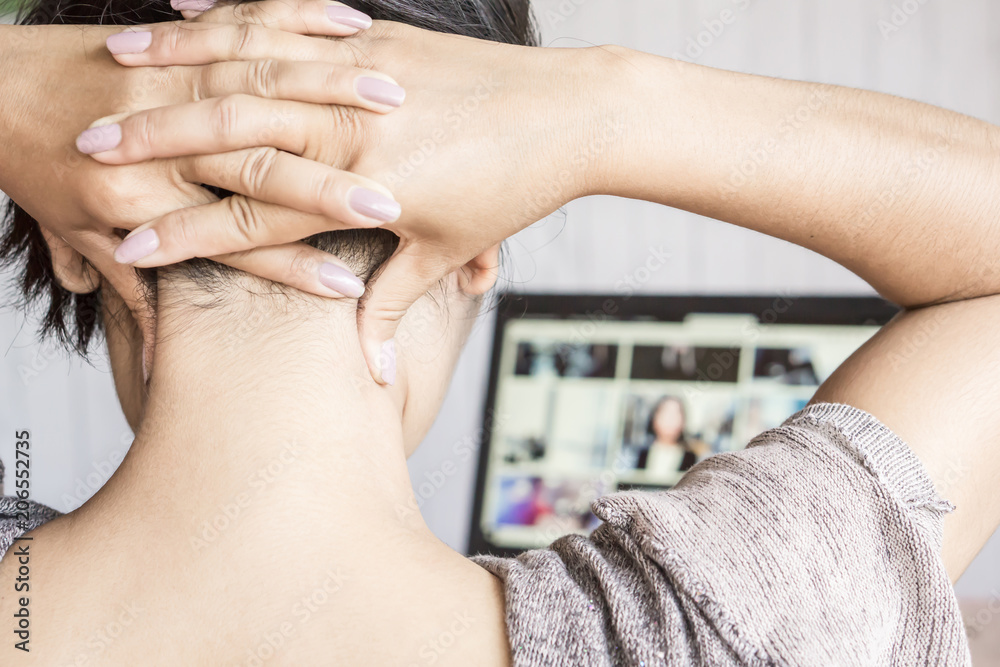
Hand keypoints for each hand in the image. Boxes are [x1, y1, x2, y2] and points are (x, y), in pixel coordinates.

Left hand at [0, 2, 400, 348]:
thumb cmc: (31, 161)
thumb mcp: (77, 234)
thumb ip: (130, 293)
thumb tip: (155, 364)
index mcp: (146, 195)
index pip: (241, 235)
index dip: (296, 264)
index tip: (346, 287)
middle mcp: (171, 136)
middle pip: (272, 164)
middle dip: (338, 186)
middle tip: (394, 204)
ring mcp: (176, 81)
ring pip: (273, 87)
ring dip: (338, 95)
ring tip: (395, 107)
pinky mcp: (181, 46)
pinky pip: (251, 23)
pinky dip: (301, 21)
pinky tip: (352, 28)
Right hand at [81, 18, 616, 381]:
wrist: (570, 115)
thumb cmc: (511, 189)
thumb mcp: (448, 252)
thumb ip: (393, 305)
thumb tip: (369, 371)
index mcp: (362, 189)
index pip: (253, 217)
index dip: (187, 235)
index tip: (127, 248)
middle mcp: (351, 129)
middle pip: (230, 137)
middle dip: (151, 143)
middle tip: (84, 149)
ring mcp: (362, 75)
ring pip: (248, 70)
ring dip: (175, 69)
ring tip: (114, 66)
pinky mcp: (380, 34)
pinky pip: (288, 23)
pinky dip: (231, 18)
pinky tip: (178, 10)